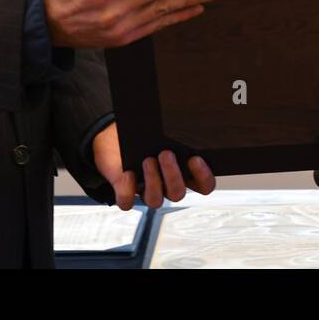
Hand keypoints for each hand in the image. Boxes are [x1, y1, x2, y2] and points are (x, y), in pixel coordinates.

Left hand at [92, 124, 216, 210]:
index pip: (204, 185)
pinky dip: (127, 190)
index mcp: (184, 172)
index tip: (196, 159)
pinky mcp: (125, 191)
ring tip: (147, 160)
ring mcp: (147, 190)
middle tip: (166, 153)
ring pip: (155, 200)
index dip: (203, 177)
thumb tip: (185, 118)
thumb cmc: (145, 132)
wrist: (114, 136)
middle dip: (173, 175)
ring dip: (153, 181)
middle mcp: (167, 185)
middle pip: (177, 193)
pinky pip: (127, 201)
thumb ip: (177, 130)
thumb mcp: (164, 129)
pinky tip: (128, 174)